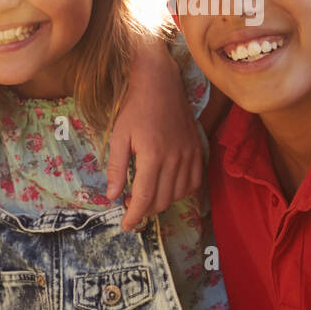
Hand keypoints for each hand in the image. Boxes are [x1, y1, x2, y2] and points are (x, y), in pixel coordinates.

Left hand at [106, 42, 202, 231]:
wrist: (160, 83)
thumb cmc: (134, 108)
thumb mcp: (118, 137)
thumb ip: (117, 168)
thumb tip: (113, 196)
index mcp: (153, 156)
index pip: (145, 198)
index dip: (134, 216)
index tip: (125, 225)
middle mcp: (175, 159)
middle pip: (162, 201)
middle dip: (144, 210)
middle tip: (129, 204)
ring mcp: (190, 155)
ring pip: (178, 195)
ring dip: (161, 202)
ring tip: (144, 194)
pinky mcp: (197, 150)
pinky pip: (194, 182)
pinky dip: (180, 191)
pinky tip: (165, 186)